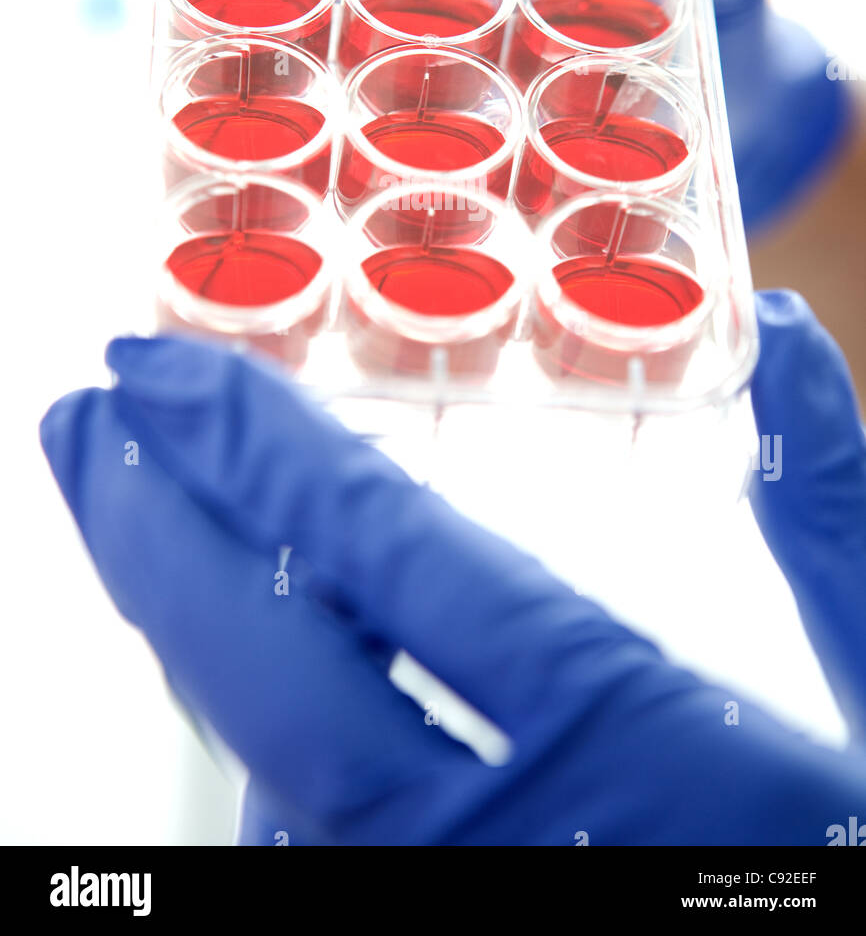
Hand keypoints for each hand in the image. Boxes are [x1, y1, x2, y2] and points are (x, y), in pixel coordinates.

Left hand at [40, 291, 865, 844]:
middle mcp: (498, 839)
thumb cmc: (854, 859)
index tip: (165, 365)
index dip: (252, 447)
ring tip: (145, 515)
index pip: (385, 556)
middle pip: (264, 672)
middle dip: (150, 525)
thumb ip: (829, 506)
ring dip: (188, 632)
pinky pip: (301, 847)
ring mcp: (447, 909)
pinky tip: (248, 660)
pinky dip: (258, 740)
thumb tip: (778, 332)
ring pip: (256, 772)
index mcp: (622, 732)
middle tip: (90, 417)